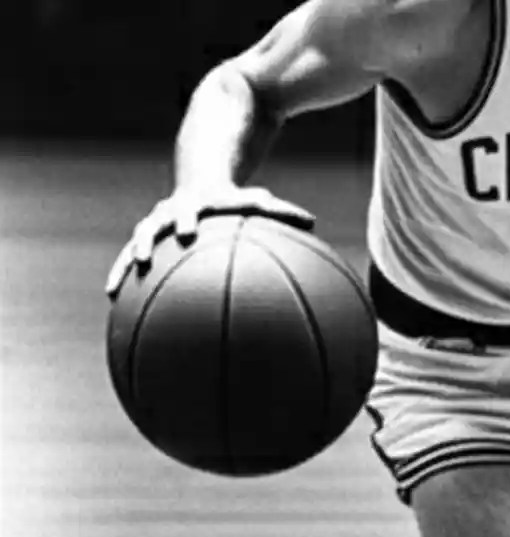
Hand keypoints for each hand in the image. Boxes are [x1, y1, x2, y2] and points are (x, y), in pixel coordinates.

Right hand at [105, 186, 314, 297]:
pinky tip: (114, 299)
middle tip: (146, 258)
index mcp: (196, 204)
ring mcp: (154, 226)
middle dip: (149, 240)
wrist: (200, 182)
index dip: (188, 219)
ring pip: (133, 244)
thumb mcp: (258, 201)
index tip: (187, 233)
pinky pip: (129, 259)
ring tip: (113, 288)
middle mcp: (169, 213)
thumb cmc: (235, 200)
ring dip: (124, 264)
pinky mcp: (147, 240)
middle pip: (153, 224)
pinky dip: (121, 274)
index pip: (191, 210)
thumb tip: (314, 222)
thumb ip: (284, 212)